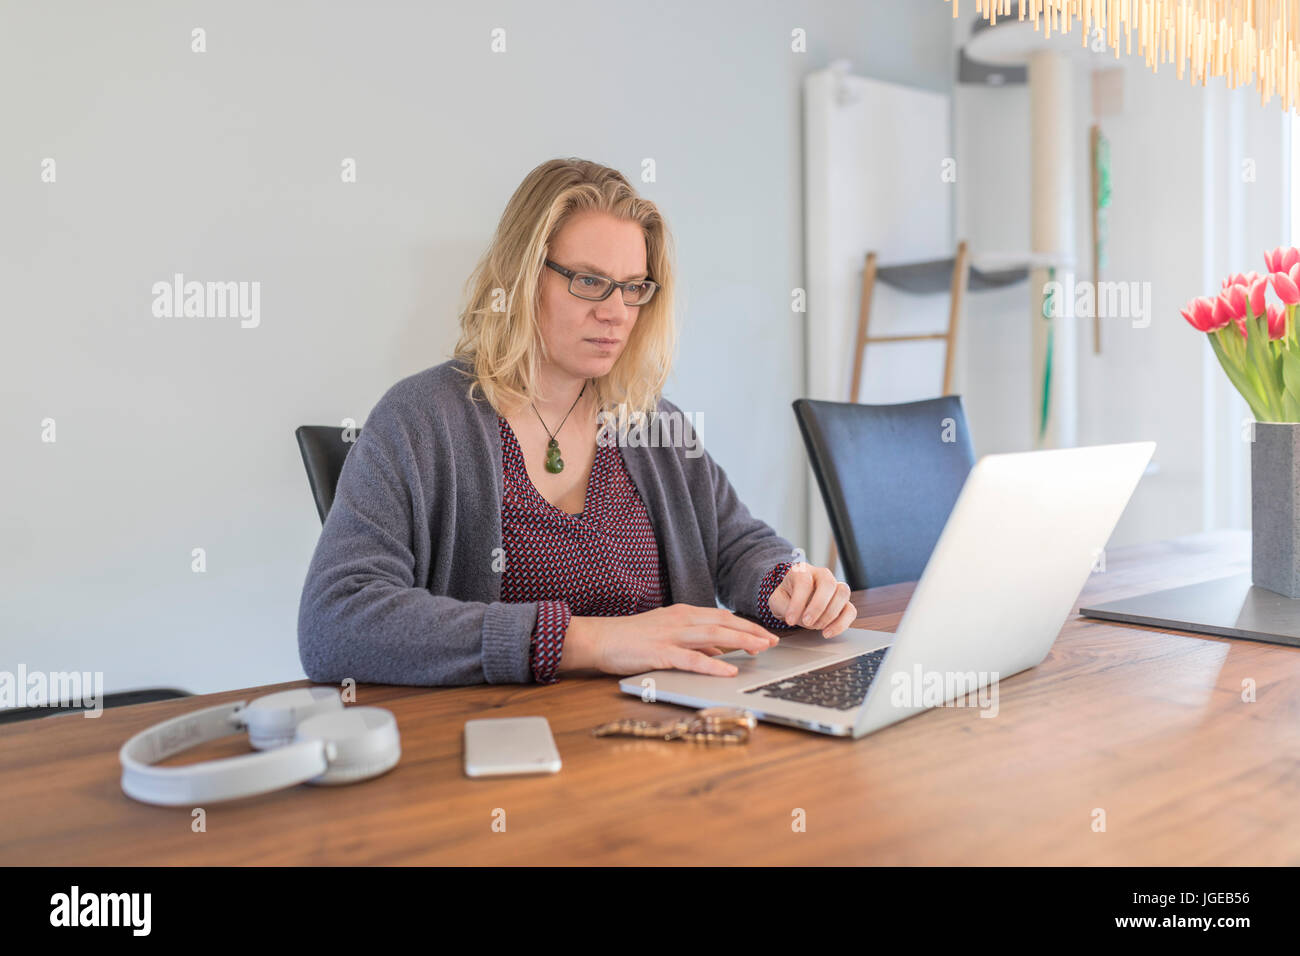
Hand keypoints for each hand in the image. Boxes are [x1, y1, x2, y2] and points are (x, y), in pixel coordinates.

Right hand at [561, 604, 779, 676]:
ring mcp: (671, 635)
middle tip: (773, 641)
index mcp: (683, 614)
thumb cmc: (632, 639)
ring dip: (741, 642)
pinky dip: (713, 664)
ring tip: (761, 649)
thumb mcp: (668, 636)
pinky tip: (729, 670)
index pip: (722, 616)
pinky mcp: (660, 652)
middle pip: (724, 623)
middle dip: (751, 632)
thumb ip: (694, 645)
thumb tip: (719, 655)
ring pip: (713, 636)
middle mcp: (680, 620)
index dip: (747, 625)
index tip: (766, 634)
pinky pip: (691, 659)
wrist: (600, 639)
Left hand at [767, 562, 856, 637]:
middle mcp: (822, 575)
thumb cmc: (787, 597)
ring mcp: (835, 587)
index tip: (790, 620)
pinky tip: (827, 632)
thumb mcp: (777, 600)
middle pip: (828, 584)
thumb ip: (784, 606)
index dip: (797, 603)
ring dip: (830, 614)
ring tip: (817, 627)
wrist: (795, 597)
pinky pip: (850, 610)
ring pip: (843, 594)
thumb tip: (797, 616)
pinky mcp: (843, 602)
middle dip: (818, 606)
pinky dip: (841, 623)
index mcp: (803, 571)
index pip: (804, 582)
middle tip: (807, 622)